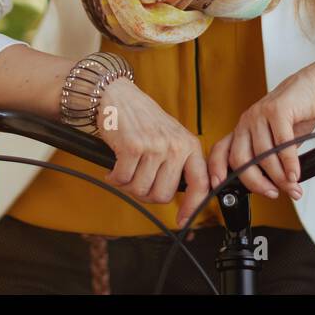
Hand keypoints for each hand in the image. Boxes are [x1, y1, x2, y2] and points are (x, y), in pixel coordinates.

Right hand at [97, 77, 211, 228]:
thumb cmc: (142, 118)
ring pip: (140, 190)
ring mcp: (155, 146)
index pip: (200, 183)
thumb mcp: (170, 136)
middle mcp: (175, 146)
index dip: (193, 206)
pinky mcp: (133, 147)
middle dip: (146, 193)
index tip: (183, 220)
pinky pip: (122, 179)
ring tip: (125, 169)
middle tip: (137, 180)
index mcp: (189, 145)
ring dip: (127, 185)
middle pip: (163, 195)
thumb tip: (177, 198)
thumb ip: (178, 163)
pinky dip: (114, 177)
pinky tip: (113, 166)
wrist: (116, 95)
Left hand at [206, 56, 314, 201]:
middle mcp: (247, 121)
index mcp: (243, 129)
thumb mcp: (278, 140)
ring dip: (279, 176)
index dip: (216, 169)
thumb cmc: (296, 114)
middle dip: (256, 182)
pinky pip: (281, 144)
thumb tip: (271, 186)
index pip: (220, 151)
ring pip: (263, 155)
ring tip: (292, 186)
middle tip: (273, 193)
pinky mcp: (277, 110)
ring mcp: (260, 114)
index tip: (219, 186)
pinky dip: (289, 163)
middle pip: (240, 159)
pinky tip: (295, 173)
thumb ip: (270, 160)